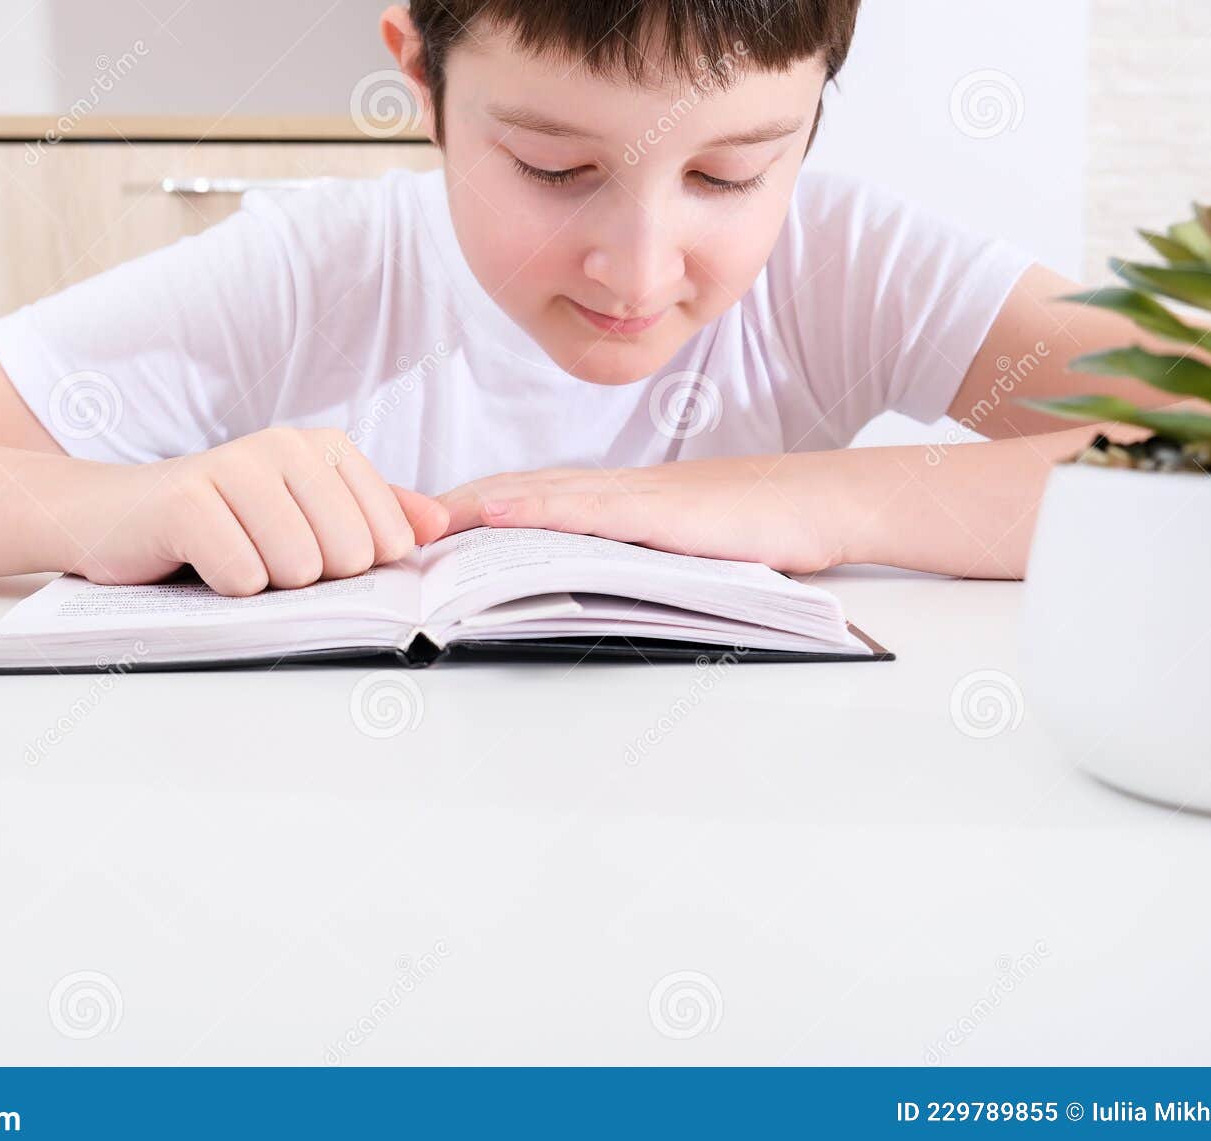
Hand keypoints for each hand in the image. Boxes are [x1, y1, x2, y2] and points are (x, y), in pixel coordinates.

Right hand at [48, 427, 448, 594]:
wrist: (118, 517)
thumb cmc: (221, 523)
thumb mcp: (304, 515)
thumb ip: (376, 514)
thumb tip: (440, 526)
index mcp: (324, 448)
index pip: (390, 538)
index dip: (354, 568)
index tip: (310, 552)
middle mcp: (284, 445)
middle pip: (349, 556)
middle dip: (309, 578)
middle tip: (264, 556)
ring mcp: (234, 466)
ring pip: (298, 570)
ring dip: (264, 585)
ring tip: (232, 555)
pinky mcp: (187, 501)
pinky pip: (243, 577)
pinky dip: (225, 589)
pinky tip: (201, 562)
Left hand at [435, 455, 848, 574]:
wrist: (820, 503)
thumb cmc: (757, 530)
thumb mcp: (676, 547)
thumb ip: (628, 555)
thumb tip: (580, 580)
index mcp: (612, 500)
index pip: (522, 498)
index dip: (465, 510)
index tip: (416, 531)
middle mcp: (612, 489)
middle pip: (511, 491)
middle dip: (448, 509)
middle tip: (390, 530)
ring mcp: (633, 497)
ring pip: (535, 495)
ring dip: (471, 507)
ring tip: (417, 523)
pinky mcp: (659, 512)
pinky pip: (583, 507)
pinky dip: (532, 508)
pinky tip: (492, 512)